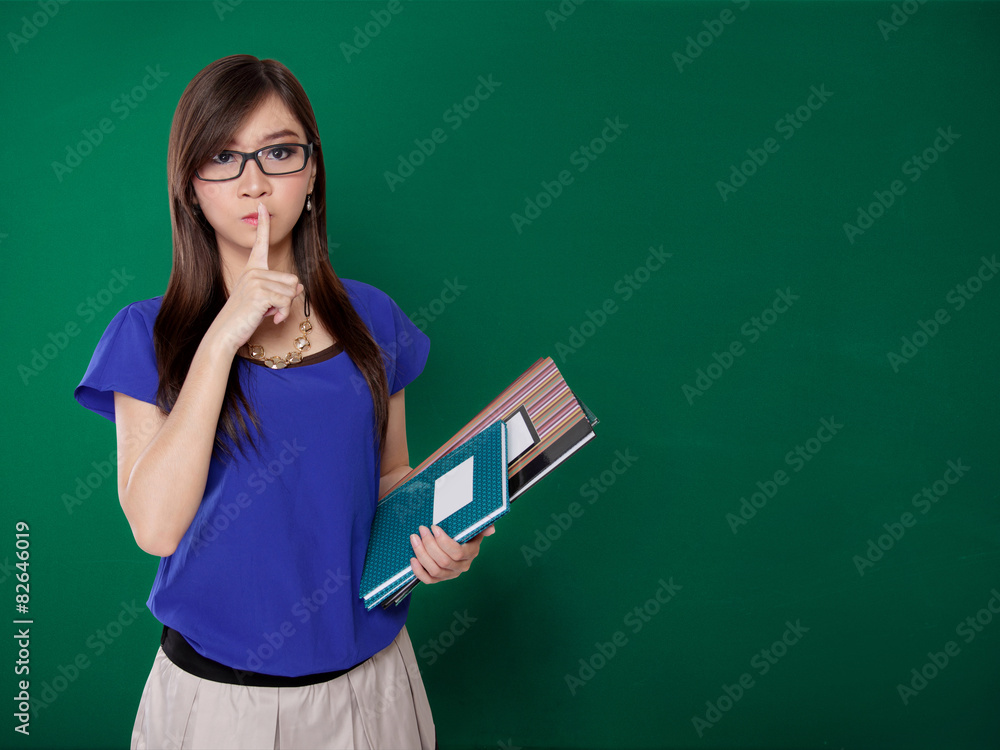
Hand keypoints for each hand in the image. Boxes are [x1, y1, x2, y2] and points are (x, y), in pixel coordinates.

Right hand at [208, 202, 304, 353]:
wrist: (226, 333)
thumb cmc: (245, 317)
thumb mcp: (266, 301)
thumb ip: (282, 291)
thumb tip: (300, 287)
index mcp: (252, 269)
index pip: (260, 243)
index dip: (262, 224)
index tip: (261, 206)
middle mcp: (254, 271)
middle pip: (292, 279)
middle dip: (287, 298)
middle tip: (269, 308)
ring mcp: (256, 280)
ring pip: (292, 292)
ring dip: (284, 308)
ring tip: (266, 313)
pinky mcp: (260, 293)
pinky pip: (286, 302)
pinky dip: (282, 314)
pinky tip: (270, 319)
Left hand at [408, 524, 495, 584]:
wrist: (456, 542)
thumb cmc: (463, 532)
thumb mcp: (474, 526)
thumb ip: (482, 526)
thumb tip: (491, 530)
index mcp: (471, 553)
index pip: (457, 552)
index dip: (444, 541)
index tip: (434, 527)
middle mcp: (462, 566)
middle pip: (443, 561)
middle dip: (429, 544)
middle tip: (422, 530)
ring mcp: (450, 574)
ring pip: (434, 570)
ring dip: (421, 554)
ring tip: (414, 538)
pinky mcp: (439, 579)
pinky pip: (428, 580)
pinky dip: (418, 571)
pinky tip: (412, 559)